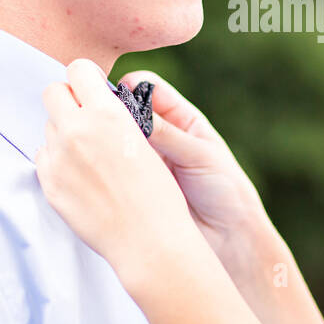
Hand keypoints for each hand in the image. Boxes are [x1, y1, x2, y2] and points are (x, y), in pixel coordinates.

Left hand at [36, 59, 201, 280]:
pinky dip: (58, 161)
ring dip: (64, 133)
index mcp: (106, 114)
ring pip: (49, 127)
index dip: (85, 78)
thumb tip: (95, 100)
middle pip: (52, 92)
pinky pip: (43, 158)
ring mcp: (58, 159)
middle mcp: (77, 131)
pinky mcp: (49, 184)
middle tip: (84, 116)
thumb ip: (111, 117)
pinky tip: (81, 177)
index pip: (77, 70)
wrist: (149, 241)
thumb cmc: (157, 193)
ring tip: (90, 156)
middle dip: (67, 98)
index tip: (92, 89)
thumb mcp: (142, 141)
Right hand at [114, 69, 278, 268]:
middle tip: (98, 116)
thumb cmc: (224, 190)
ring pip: (114, 138)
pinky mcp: (133, 183)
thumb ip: (169, 135)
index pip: (149, 89)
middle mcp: (160, 135)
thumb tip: (133, 111)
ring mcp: (143, 159)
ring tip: (95, 141)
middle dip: (110, 108)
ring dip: (103, 137)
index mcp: (180, 118)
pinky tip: (95, 166)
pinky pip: (111, 166)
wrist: (228, 237)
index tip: (116, 94)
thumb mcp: (200, 156)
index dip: (130, 87)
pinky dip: (101, 163)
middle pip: (126, 110)